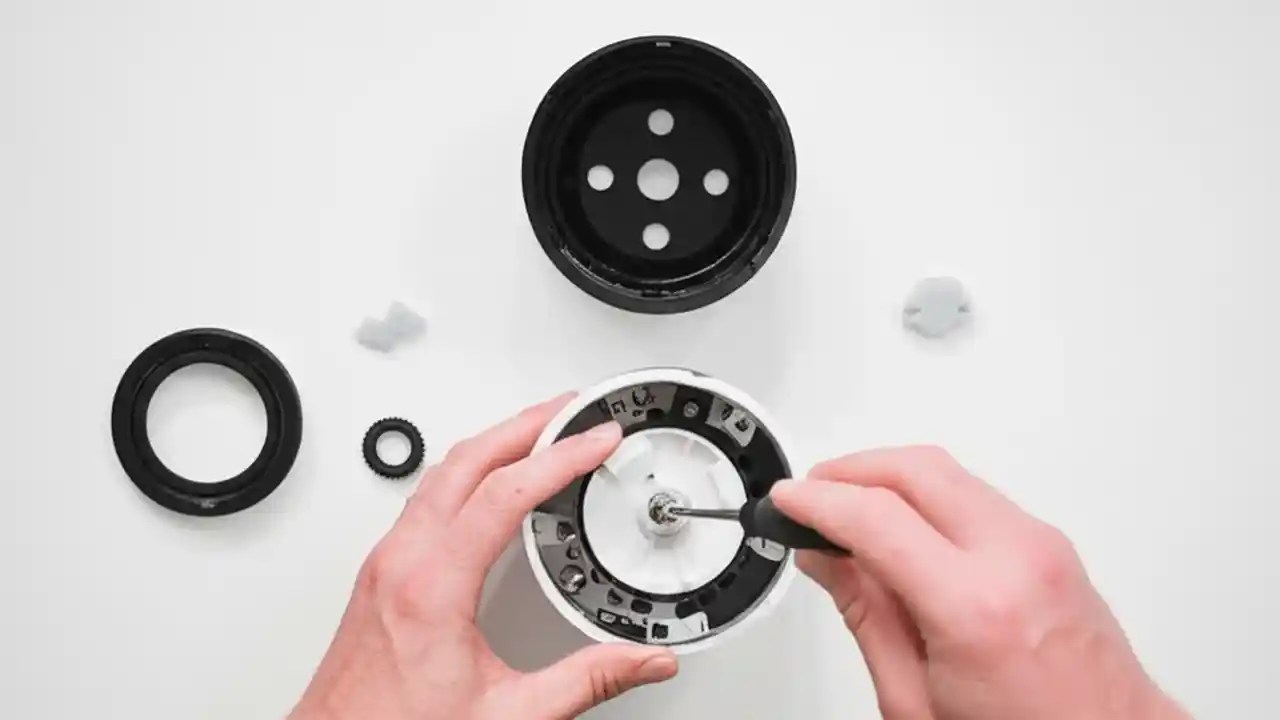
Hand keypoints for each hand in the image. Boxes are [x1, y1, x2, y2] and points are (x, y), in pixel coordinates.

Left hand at [290, 395, 678, 719]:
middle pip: (467, 460)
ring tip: (542, 433)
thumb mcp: (509, 715)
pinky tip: (494, 482)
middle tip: (574, 409)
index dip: (560, 456)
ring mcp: (387, 561)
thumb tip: (643, 661)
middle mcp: (402, 561)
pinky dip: (470, 472)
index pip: (504, 493)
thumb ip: (586, 681)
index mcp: (432, 586)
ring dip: (496, 443)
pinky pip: (428, 497)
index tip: (597, 438)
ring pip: (442, 473)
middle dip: (527, 423)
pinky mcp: (383, 571)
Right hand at [771, 447, 1187, 719]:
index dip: (816, 501)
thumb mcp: (915, 700)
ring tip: (848, 510)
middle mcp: (1016, 560)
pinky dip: (926, 494)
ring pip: (947, 471)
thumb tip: (826, 557)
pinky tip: (899, 521)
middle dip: (850, 469)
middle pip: (916, 468)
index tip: (787, 502)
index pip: (876, 518)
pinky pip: (974, 492)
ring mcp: (1041, 544)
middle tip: (811, 494)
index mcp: (975, 608)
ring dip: (889, 478)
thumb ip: (867, 616)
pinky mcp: (1051, 543)